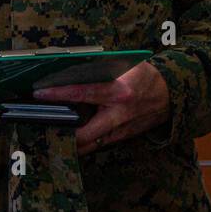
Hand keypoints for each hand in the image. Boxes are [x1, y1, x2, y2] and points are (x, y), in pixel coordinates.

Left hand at [33, 61, 170, 154]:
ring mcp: (121, 130)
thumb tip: (71, 72)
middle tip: (42, 122)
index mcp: (120, 92)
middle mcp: (120, 114)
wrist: (171, 94)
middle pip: (83, 132)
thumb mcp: (126, 67)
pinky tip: (71, 135)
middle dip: (61, 130)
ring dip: (71, 140)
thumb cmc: (146, 77)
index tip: (39, 93)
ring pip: (89, 144)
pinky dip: (84, 140)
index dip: (59, 94)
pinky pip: (98, 143)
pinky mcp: (123, 137)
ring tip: (52, 130)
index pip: (83, 93)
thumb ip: (102, 71)